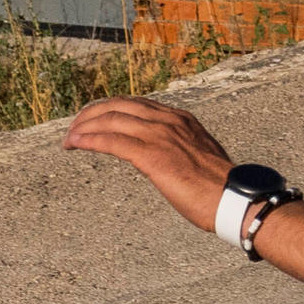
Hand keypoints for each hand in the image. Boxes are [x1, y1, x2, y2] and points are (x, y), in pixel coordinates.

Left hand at [60, 94, 240, 224]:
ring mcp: (161, 136)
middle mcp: (169, 120)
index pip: (134, 103)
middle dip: (90, 115)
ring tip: (68, 140)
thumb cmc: (220, 188)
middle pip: (118, 106)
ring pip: (111, 120)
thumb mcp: (198, 158)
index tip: (91, 121)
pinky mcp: (153, 156)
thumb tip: (166, 158)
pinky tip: (75, 144)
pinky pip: (113, 141)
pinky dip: (90, 140)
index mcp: (180, 119)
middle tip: (73, 130)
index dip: (108, 109)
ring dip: (84, 128)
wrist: (236, 200)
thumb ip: (180, 150)